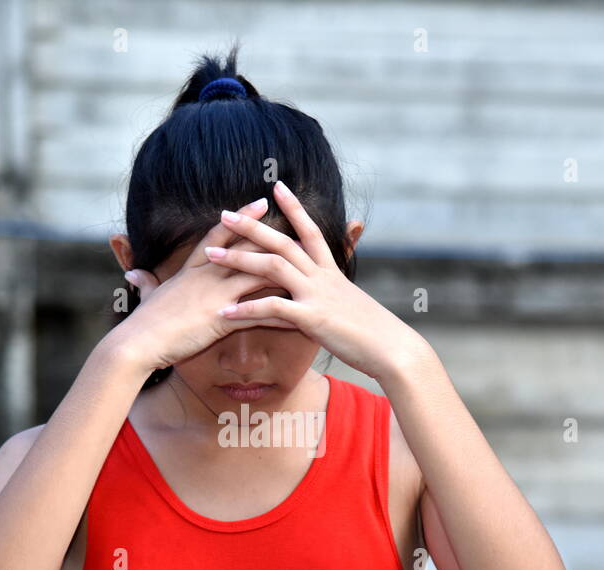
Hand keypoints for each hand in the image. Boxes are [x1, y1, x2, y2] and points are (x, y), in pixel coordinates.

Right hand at [105, 197, 299, 374]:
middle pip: (247, 248)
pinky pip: (258, 312)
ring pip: (257, 274)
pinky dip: (281, 313)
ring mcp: (216, 294)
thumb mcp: (145, 297)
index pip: (220, 235)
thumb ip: (144, 284)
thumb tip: (133, 276)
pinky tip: (301, 315)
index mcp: (191, 269)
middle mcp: (207, 276)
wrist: (139, 342)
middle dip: (273, 235)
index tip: (261, 203)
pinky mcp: (222, 317)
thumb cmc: (142, 324)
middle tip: (298, 223)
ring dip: (285, 271)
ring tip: (310, 267)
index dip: (241, 218)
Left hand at [203, 180, 430, 382]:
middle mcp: (322, 277)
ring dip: (239, 259)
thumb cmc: (372, 331)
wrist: (392, 349)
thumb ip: (336, 289)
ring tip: (211, 254)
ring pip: (273, 267)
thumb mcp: (353, 302)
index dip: (293, 207)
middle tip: (224, 213)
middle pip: (283, 242)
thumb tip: (332, 284)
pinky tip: (224, 312)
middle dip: (252, 227)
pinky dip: (247, 310)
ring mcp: (317, 295)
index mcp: (331, 271)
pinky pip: (273, 309)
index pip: (310, 230)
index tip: (276, 186)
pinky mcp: (312, 319)